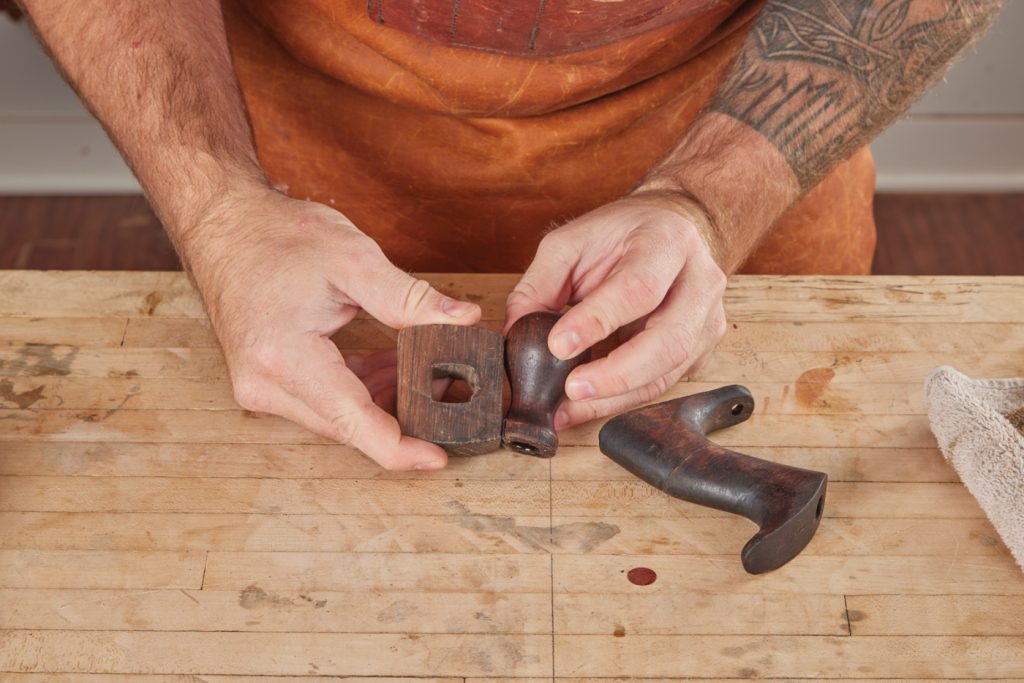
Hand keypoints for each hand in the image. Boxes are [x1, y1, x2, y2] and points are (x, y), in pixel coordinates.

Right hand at [186, 188, 481, 469]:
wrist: (224, 224)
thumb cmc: (276, 235)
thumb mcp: (352, 258)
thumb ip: (410, 297)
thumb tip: (464, 320)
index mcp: (283, 357)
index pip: (351, 422)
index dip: (399, 449)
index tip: (438, 458)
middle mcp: (264, 384)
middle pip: (347, 425)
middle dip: (402, 417)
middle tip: (450, 392)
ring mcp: (260, 388)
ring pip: (337, 417)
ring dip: (384, 402)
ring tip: (427, 371)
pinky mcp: (266, 382)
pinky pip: (323, 402)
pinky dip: (361, 390)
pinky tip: (391, 367)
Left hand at [505, 194, 727, 428]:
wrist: (668, 229)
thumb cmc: (620, 235)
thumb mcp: (571, 243)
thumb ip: (540, 284)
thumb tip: (514, 333)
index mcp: (667, 241)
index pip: (639, 288)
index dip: (598, 320)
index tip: (558, 345)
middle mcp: (699, 281)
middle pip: (669, 340)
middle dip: (617, 373)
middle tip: (571, 389)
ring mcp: (706, 318)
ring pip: (669, 370)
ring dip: (617, 396)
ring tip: (570, 407)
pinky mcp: (701, 348)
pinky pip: (664, 383)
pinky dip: (623, 399)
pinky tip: (587, 406)